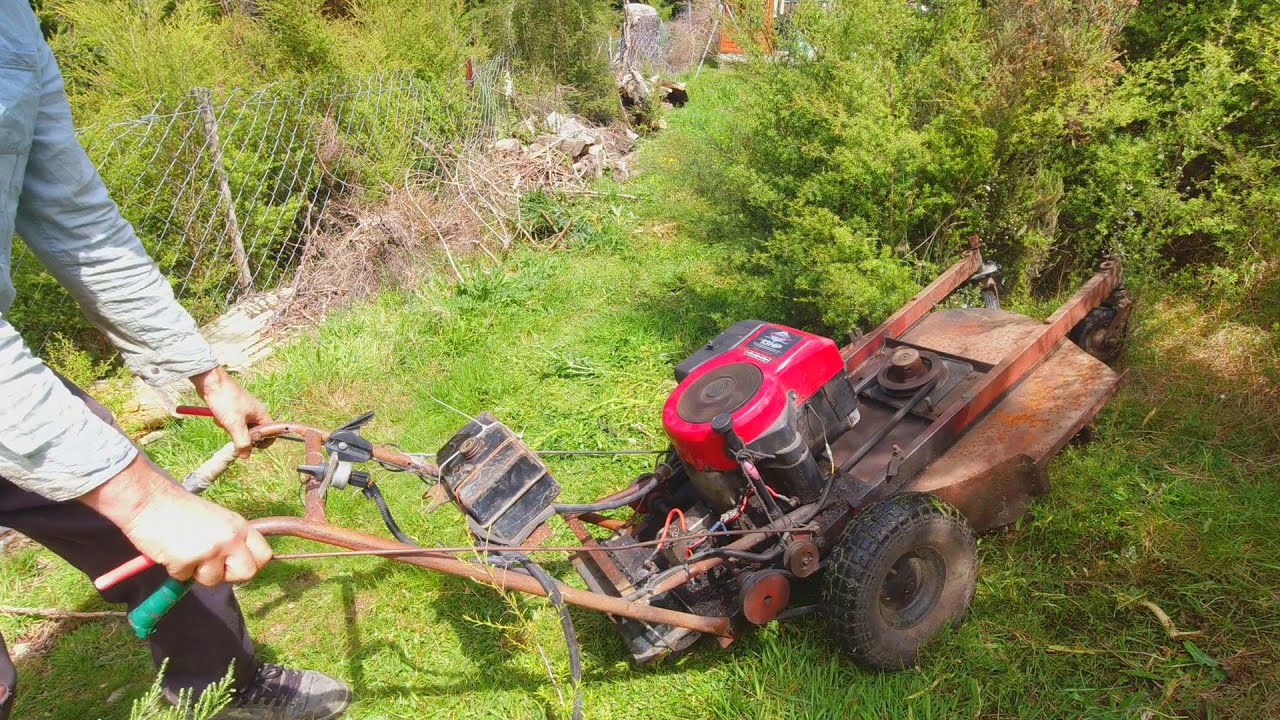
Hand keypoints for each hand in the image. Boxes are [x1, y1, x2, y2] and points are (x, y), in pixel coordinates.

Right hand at [81, 454, 272, 584]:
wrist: (150, 500)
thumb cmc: (180, 510)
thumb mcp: (217, 519)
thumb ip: (231, 538)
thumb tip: (238, 563)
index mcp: (240, 525)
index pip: (265, 555)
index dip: (252, 564)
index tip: (236, 565)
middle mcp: (230, 537)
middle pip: (248, 573)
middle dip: (229, 575)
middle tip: (210, 566)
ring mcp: (211, 549)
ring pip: (213, 580)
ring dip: (196, 572)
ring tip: (185, 550)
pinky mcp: (188, 559)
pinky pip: (184, 578)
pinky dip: (175, 569)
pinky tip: (170, 550)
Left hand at [190, 366, 271, 458]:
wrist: (212, 382)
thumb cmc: (226, 400)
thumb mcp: (235, 424)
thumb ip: (242, 441)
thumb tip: (246, 456)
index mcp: (261, 414)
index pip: (270, 434)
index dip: (261, 442)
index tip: (249, 444)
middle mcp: (255, 413)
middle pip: (253, 433)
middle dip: (240, 434)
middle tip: (233, 429)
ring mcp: (244, 411)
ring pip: (240, 428)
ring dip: (230, 428)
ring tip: (224, 419)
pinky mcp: (234, 409)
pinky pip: (232, 422)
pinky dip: (225, 422)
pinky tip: (219, 415)